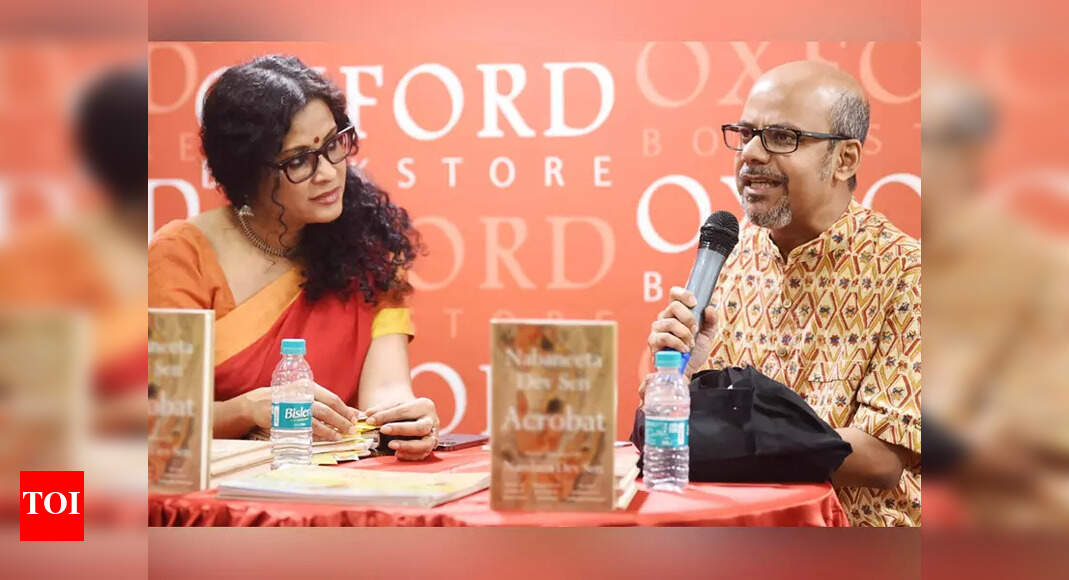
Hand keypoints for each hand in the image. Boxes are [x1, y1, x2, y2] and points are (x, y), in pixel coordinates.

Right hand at [239, 383, 358, 440]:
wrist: (260, 403)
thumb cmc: (288, 398)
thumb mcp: (306, 394)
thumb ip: (325, 402)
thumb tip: (349, 412)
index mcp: (310, 387)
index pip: (332, 399)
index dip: (345, 410)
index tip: (355, 418)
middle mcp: (303, 396)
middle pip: (327, 410)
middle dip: (341, 421)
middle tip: (351, 430)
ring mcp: (293, 409)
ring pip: (317, 421)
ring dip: (330, 430)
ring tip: (340, 436)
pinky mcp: (286, 420)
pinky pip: (304, 429)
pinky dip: (316, 435)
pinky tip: (324, 438)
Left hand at [365, 398, 438, 460]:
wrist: (413, 417)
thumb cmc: (402, 411)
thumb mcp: (393, 405)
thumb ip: (380, 410)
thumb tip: (368, 415)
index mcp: (424, 405)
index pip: (404, 411)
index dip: (386, 416)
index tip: (370, 420)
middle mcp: (432, 420)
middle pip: (420, 427)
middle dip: (401, 429)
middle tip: (383, 430)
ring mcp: (433, 435)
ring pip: (425, 444)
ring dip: (407, 446)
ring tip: (391, 446)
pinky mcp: (429, 447)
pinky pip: (422, 454)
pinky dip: (409, 456)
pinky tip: (397, 453)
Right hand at [645, 286, 718, 388]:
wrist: (687, 371)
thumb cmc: (694, 352)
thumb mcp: (707, 335)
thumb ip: (711, 321)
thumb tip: (709, 308)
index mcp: (676, 312)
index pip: (675, 294)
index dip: (684, 294)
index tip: (694, 303)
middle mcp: (665, 317)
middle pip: (674, 306)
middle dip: (689, 319)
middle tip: (695, 330)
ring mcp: (657, 329)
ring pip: (671, 322)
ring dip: (685, 334)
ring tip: (690, 344)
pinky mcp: (653, 342)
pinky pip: (665, 337)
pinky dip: (678, 343)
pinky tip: (683, 349)